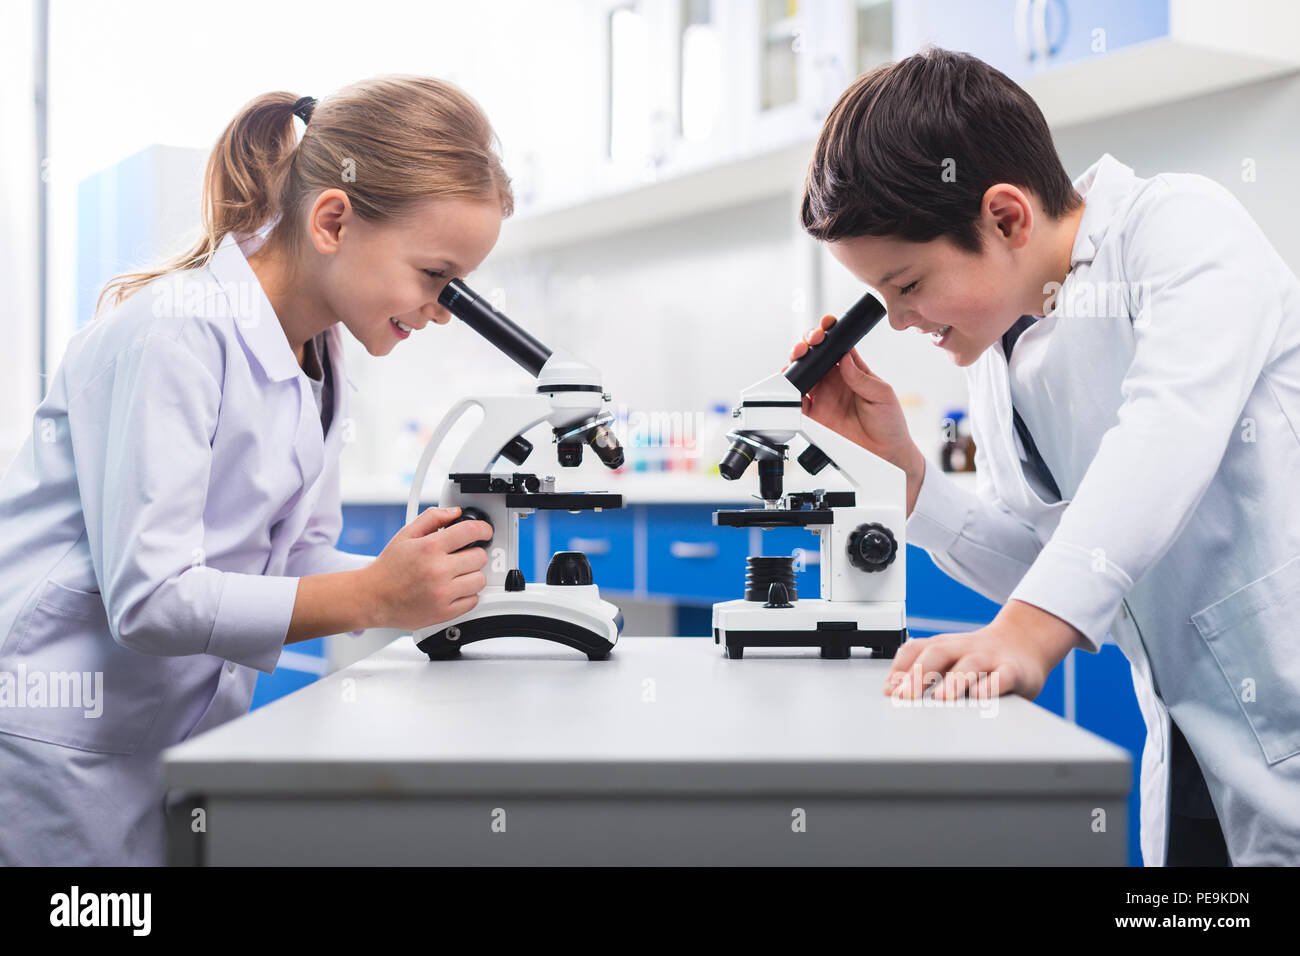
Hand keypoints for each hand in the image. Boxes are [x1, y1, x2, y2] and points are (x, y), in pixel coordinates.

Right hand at [362, 506, 491, 629]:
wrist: (371, 598)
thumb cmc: (388, 568)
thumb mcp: (405, 535)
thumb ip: (431, 518)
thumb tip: (454, 512)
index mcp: (429, 548)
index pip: (470, 532)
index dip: (483, 529)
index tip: (485, 532)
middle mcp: (438, 571)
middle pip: (479, 557)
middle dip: (474, 553)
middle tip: (463, 556)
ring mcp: (442, 593)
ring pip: (480, 580)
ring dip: (473, 575)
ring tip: (458, 574)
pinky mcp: (444, 612)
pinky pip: (473, 601)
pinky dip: (467, 595)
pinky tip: (454, 589)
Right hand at [789, 315, 921, 476]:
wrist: (886, 454)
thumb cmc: (890, 423)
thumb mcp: (882, 394)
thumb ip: (861, 377)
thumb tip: (845, 358)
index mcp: (852, 371)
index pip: (837, 346)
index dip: (829, 333)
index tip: (826, 326)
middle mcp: (834, 382)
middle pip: (814, 356)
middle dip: (807, 343)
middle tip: (810, 343)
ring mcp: (823, 398)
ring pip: (801, 374)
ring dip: (796, 363)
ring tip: (799, 358)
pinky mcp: (814, 416)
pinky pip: (796, 402)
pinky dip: (789, 392)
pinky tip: (792, 385)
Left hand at [883, 600, 1087, 700]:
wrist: (1025, 641)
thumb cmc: (981, 657)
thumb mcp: (950, 658)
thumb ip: (923, 671)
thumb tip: (892, 689)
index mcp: (945, 645)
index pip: (916, 649)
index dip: (900, 668)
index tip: (890, 691)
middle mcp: (964, 648)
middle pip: (938, 653)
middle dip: (919, 674)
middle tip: (906, 696)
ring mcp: (990, 658)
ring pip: (970, 665)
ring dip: (954, 681)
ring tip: (942, 698)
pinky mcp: (1015, 671)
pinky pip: (1003, 676)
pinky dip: (992, 685)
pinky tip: (981, 696)